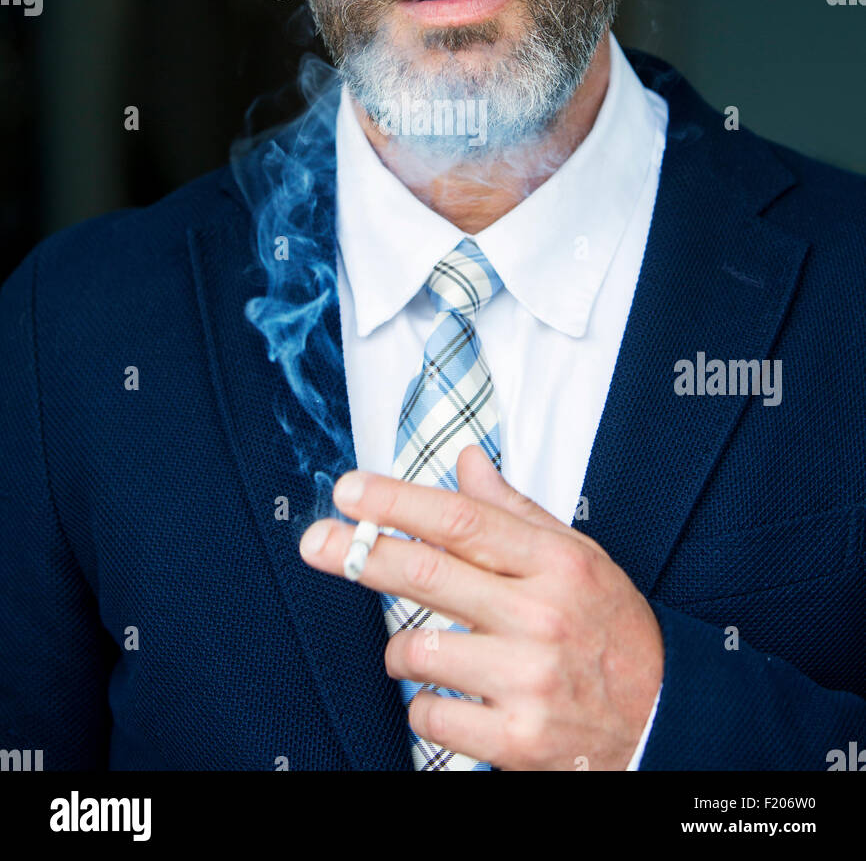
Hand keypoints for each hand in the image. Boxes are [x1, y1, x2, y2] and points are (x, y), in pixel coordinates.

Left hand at [299, 446, 663, 769]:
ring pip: (419, 650)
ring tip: (417, 646)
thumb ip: (515, 511)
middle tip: (316, 541)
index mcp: (557, 564)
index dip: (398, 502)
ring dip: (399, 647)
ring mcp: (528, 682)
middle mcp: (541, 618)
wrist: (663, 719)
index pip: (463, 520)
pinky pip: (430, 716)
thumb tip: (465, 462)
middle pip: (428, 576)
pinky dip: (423, 704)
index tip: (351, 490)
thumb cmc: (611, 628)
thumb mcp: (578, 556)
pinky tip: (447, 695)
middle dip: (359, 554)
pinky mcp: (517, 741)